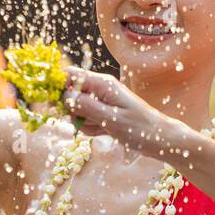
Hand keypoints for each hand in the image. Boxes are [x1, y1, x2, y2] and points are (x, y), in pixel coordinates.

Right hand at [62, 67, 186, 157]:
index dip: (58, 87)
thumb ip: (86, 107)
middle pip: (70, 94)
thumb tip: (65, 97)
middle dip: (72, 111)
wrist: (159, 139)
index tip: (55, 105)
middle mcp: (100, 88)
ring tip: (102, 129)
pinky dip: (90, 128)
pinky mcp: (102, 112)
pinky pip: (85, 119)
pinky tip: (104, 132)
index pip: (70, 75)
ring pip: (76, 110)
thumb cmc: (139, 128)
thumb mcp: (111, 119)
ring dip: (83, 123)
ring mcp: (101, 100)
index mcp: (102, 84)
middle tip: (87, 122)